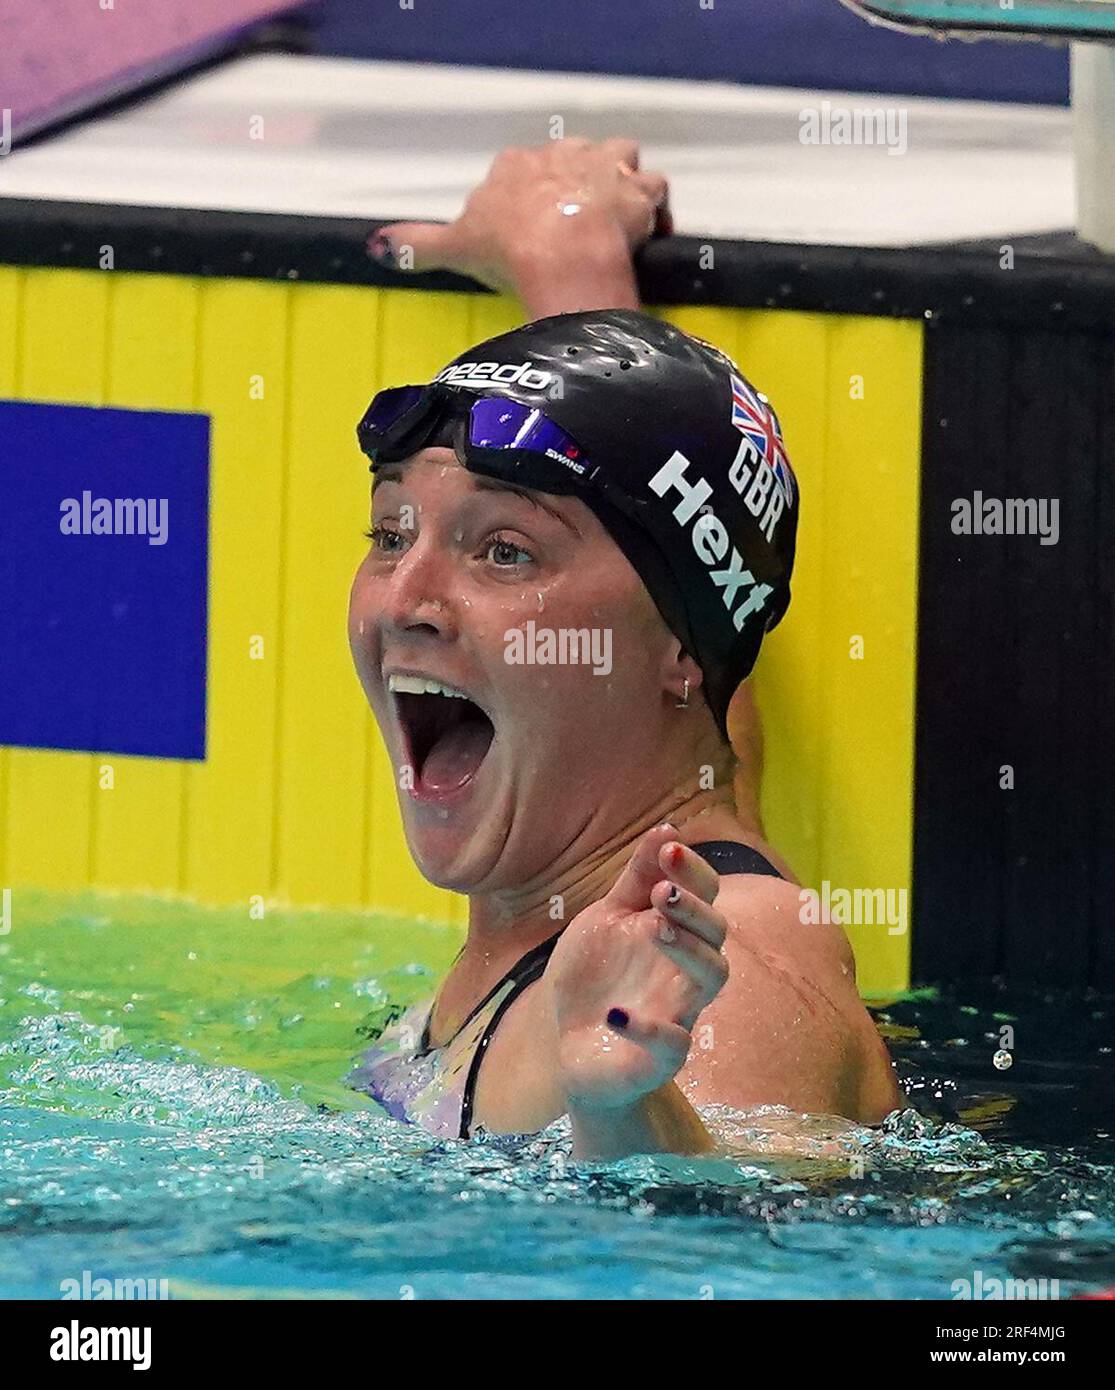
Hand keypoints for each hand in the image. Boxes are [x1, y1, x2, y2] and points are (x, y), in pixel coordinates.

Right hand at [368, 137, 671, 314]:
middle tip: (574, 226)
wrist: (557, 254)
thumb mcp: (453, 247)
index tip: (532, 228)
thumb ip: (417, 245)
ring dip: (621, 182)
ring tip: (616, 218)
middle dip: (576, 186)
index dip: (532, 198)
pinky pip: (654, 189)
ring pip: (620, 157)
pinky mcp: (638, 190)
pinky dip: (653, 208)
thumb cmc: (506, 249)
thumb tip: (379, 246)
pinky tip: (648, 232)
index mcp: (515, 165)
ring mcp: (603, 167)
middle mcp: (561, 155)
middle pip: (573, 159)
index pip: (525, 169)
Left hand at [547, 824, 728, 1112]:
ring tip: (655, 930)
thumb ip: (635, 880)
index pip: (705, 895)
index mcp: (677, 931)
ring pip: (712, 978)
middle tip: (660, 892)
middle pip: (716, 934)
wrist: (574, 1048)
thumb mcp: (609, 920)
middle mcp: (687, 969)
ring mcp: (680, 1012)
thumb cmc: (599, 977)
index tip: (669, 848)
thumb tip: (667, 827)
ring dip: (688, 950)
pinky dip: (649, 1028)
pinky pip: (673, 1044)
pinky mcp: (662, 1057)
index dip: (693, 870)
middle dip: (693, 909)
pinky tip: (616, 1014)